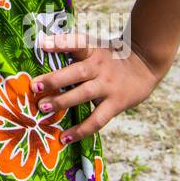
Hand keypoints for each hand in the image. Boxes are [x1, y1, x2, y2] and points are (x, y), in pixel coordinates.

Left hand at [29, 31, 163, 144]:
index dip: (60, 42)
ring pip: (84, 95)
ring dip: (62, 102)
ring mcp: (108, 86)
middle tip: (35, 87)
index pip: (77, 42)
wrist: (144, 64)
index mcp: (93, 49)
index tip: (42, 44)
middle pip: (76, 72)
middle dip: (54, 80)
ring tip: (43, 108)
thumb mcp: (95, 45)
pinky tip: (64, 138)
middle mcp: (99, 67)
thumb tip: (41, 45)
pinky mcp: (115, 104)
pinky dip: (81, 130)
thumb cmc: (111, 55)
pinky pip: (97, 120)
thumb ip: (73, 47)